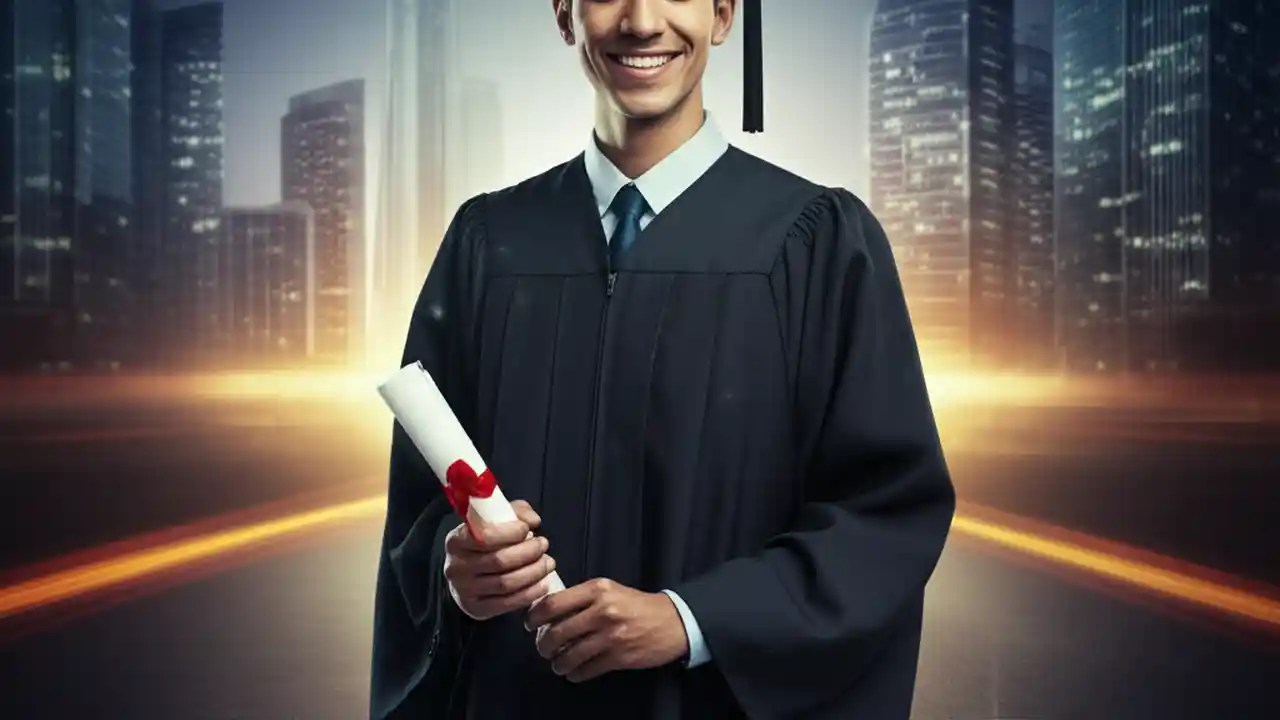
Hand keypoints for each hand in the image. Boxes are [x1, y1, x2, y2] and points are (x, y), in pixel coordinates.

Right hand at [443, 499, 556, 620]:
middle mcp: (456, 567)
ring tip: (547, 562)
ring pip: (506, 583)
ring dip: (534, 572)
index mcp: (456, 541)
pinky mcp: (475, 609)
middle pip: (499, 561)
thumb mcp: (496, 518)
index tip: (528, 528)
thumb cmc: (485, 541)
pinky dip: (530, 593)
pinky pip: (507, 603)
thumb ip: (516, 512)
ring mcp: (464, 591)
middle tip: (544, 544)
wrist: (466, 572)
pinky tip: (543, 583)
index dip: (512, 532)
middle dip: (529, 552)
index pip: (485, 537)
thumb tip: (533, 521)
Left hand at [524, 578, 687, 682]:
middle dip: (544, 646)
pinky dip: (575, 674)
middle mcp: (602, 611)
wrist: (673, 621)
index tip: (530, 625)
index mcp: (596, 589)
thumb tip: (547, 611)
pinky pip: (585, 671)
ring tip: (558, 663)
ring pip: (568, 656)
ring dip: (558, 663)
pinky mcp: (618, 657)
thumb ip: (581, 598)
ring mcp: (610, 636)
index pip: (552, 604)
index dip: (534, 617)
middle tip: (544, 648)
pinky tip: (575, 671)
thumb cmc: (636, 604)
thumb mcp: (609, 590)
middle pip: (556, 633)